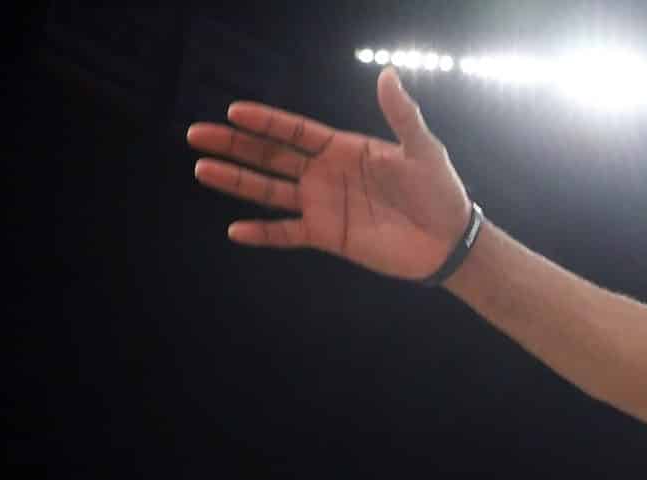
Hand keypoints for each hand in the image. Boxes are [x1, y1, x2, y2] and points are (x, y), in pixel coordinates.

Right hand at [186, 67, 471, 280]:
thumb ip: (401, 115)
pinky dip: (262, 233)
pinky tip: (234, 230)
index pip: (295, 131)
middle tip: (197, 134)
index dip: (266, 121)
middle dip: (235, 144)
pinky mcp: (327, 235)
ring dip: (236, 181)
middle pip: (271, 156)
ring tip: (202, 168)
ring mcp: (323, 204)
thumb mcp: (422, 149)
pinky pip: (287, 233)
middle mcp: (325, 173)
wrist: (449, 240)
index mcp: (343, 148)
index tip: (234, 111)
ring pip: (270, 191)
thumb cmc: (439, 190)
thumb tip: (388, 73)